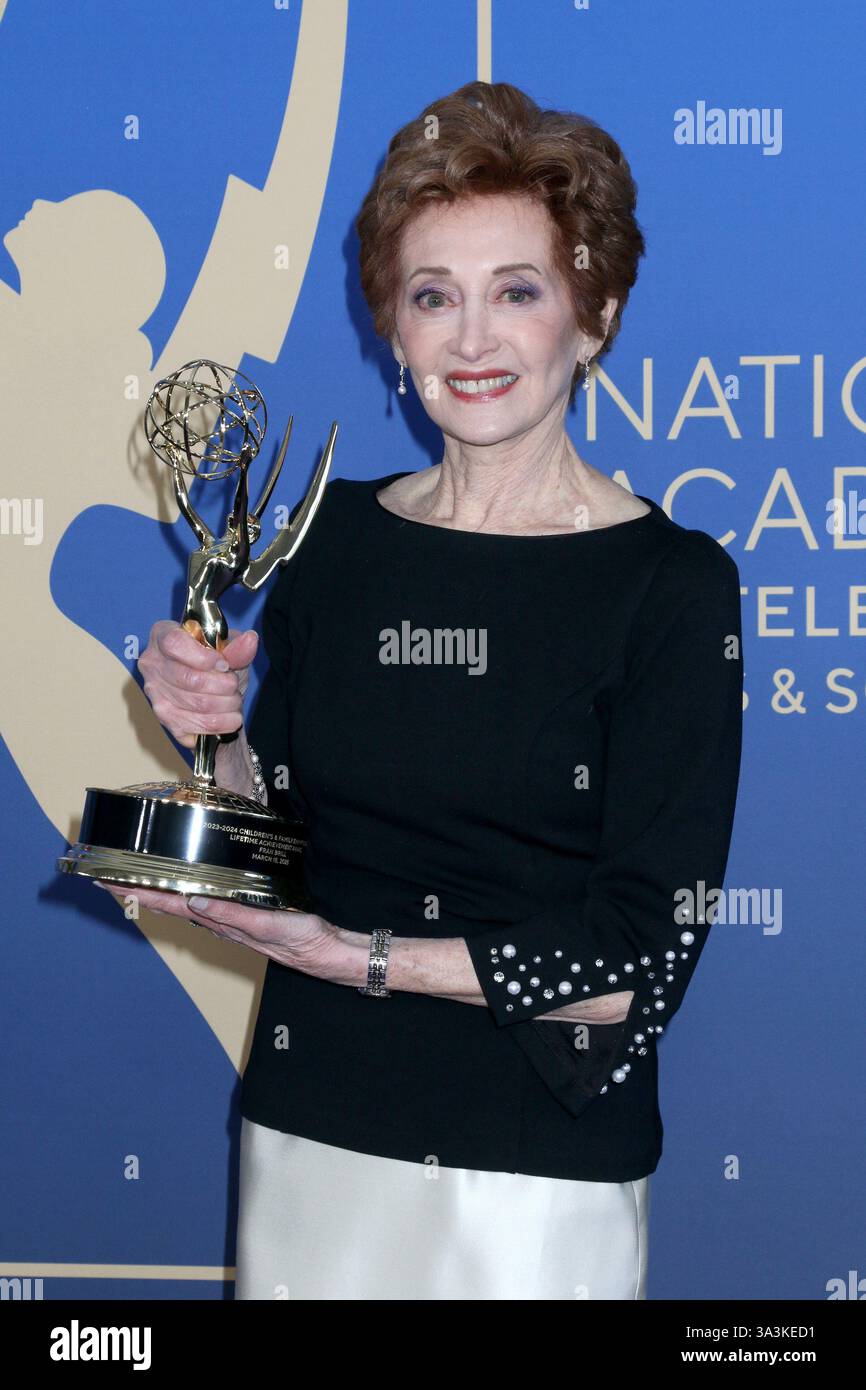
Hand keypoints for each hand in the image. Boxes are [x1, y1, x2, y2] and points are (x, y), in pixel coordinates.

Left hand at [92, 881, 357, 982]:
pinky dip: (186, 889)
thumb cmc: (301, 939)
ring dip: (158, 888)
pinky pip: (205, 898)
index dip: (137, 891)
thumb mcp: (266, 924)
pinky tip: (186, 882)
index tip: (108, 881)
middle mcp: (218, 920)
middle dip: (139, 888)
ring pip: (184, 900)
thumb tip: (192, 899)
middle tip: (109, 873)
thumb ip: (231, 913)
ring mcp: (229, 917)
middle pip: (169, 901)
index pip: (169, 903)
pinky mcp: (243, 912)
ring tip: (137, 874)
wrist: (328, 952)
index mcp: (219, 921)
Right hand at [137, 620, 258, 748]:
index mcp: (162, 635)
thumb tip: (250, 639)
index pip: (175, 644)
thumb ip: (238, 647)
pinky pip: (198, 725)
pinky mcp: (165, 718)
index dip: (203, 657)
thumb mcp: (229, 650)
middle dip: (223, 684)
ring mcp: (155, 693)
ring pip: (197, 704)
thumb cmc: (216, 664)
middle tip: (234, 684)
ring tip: (234, 700)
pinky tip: (230, 716)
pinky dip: (222, 722)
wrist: (214, 691)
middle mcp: (152, 664)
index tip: (224, 665)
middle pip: (189, 678)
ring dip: (227, 704)